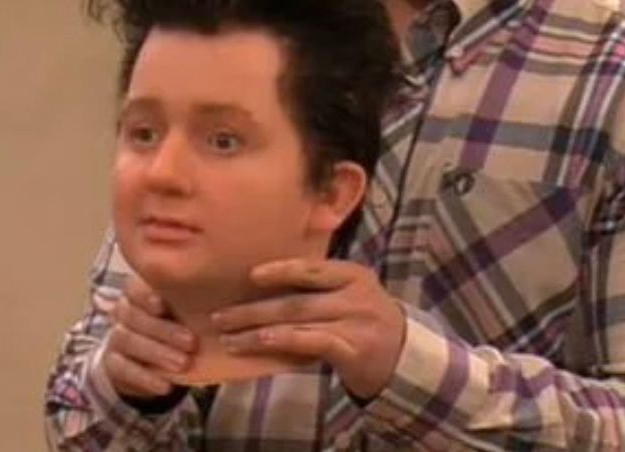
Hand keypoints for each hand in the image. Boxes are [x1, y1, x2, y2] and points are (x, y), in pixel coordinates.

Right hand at [100, 276, 198, 398]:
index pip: (135, 287)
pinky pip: (123, 369)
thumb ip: (199, 301)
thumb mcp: (187, 310)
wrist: (152, 360)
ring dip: (156, 353)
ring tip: (183, 364)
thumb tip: (230, 290)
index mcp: (140, 292)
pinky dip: (145, 378)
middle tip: (191, 342)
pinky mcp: (113, 364)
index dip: (145, 295)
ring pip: (127, 340)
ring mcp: (116, 337)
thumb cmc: (178, 325)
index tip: (163, 304)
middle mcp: (123, 311)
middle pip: (133, 315)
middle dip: (163, 330)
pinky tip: (165, 385)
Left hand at [210, 259, 406, 398]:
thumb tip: (265, 285)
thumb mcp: (351, 294)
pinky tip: (262, 344)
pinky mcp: (353, 349)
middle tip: (220, 316)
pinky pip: (312, 342)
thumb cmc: (366, 321)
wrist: (404, 356)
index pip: (311, 268)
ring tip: (229, 337)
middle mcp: (355, 295)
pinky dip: (284, 341)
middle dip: (253, 309)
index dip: (280, 270)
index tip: (250, 275)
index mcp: (353, 274)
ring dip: (258, 331)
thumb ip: (320, 287)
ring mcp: (356, 322)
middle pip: (295, 299)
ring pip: (297, 322)